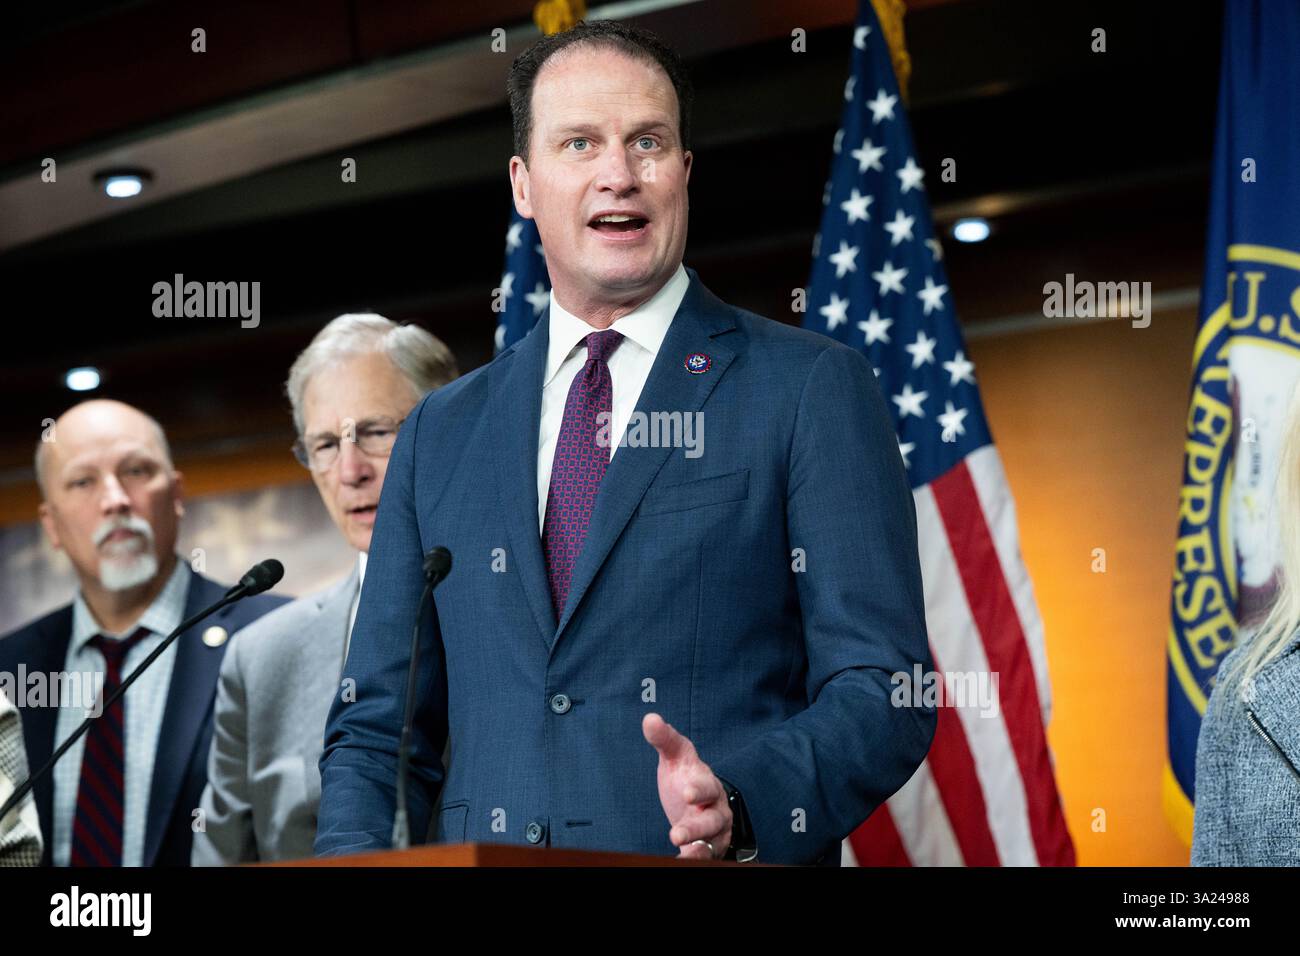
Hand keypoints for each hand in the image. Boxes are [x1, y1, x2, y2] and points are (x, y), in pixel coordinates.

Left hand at [642, 713, 731, 859]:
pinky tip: (677, 861)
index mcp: (706, 784)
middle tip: (676, 833)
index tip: (686, 792)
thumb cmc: (687, 776)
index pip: (705, 785)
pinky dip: (695, 858)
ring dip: (697, 848)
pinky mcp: (706, 848)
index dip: (698, 789)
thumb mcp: (676, 757)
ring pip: (710, 841)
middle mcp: (715, 809)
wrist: (702, 802)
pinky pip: (704, 856)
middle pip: (711, 820)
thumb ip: (665, 739)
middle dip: (696, 827)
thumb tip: (649, 719)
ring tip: (681, 852)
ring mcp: (712, 831)